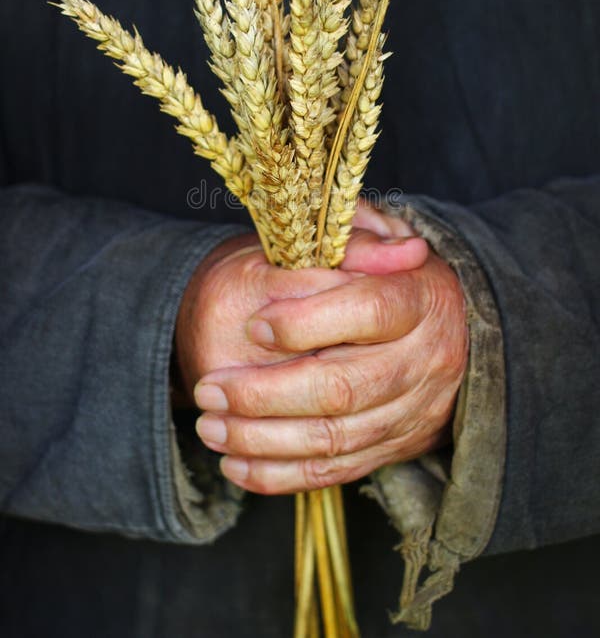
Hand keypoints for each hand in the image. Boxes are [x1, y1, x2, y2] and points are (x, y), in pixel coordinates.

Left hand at [194, 206, 468, 494]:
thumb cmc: (395, 277)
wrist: (456, 331)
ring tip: (210, 428)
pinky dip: (282, 476)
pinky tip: (237, 467)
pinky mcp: (395, 447)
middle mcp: (421, 360)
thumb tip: (372, 240)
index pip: (370, 310)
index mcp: (419, 299)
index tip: (254, 325)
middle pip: (343, 387)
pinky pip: (337, 472)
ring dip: (263, 440)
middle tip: (209, 390)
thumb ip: (362, 234)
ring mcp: (411, 411)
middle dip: (265, 394)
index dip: (308, 321)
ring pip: (334, 438)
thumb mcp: (383, 240)